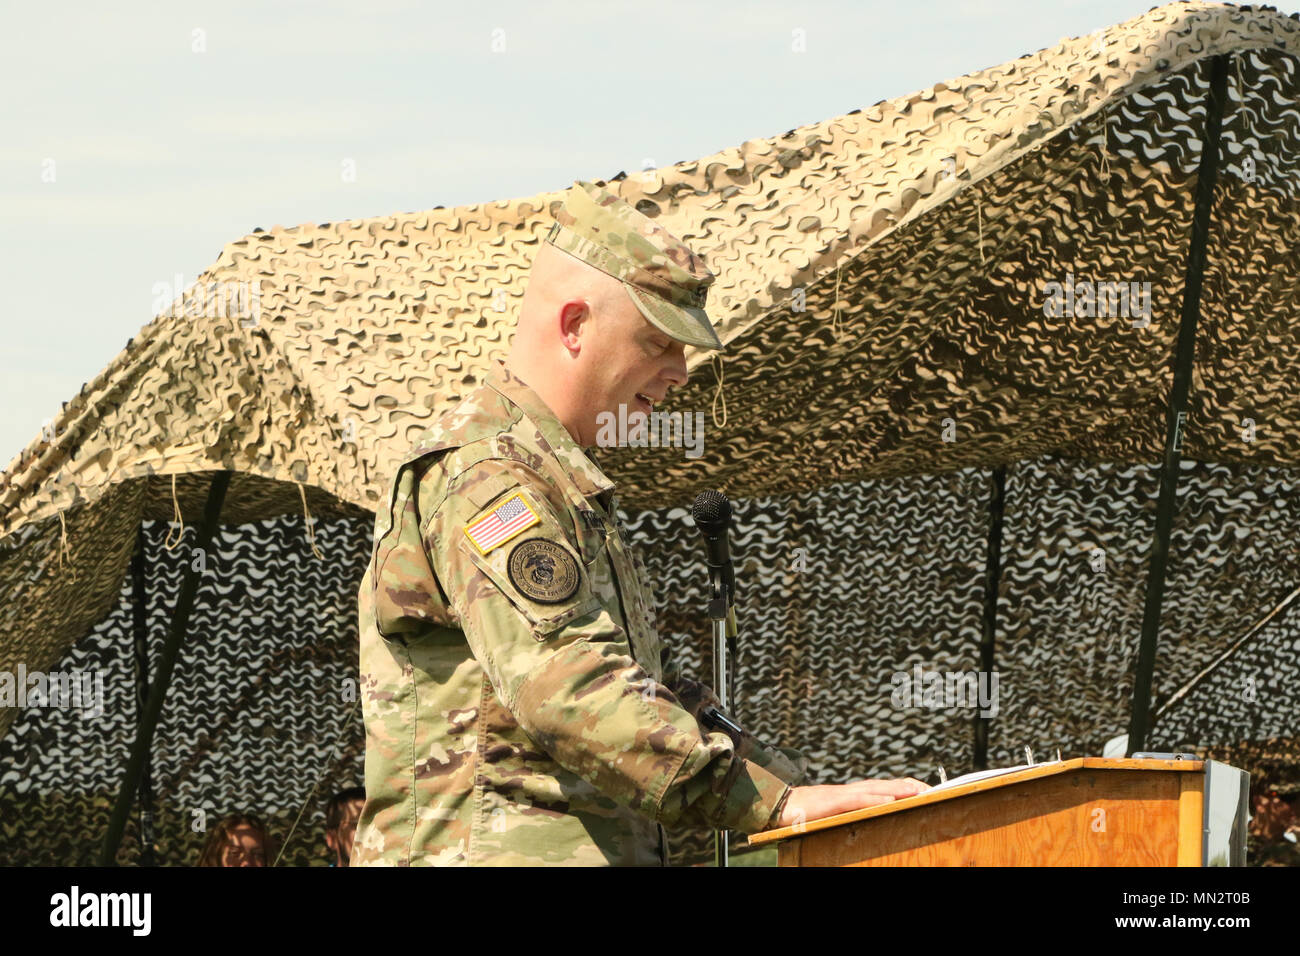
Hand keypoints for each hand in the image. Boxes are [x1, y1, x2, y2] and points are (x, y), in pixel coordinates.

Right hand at [775, 777, 929, 829]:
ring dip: (899, 789)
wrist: (783, 805)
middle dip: (911, 786)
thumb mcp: (838, 813)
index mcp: (856, 793)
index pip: (887, 787)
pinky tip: (889, 800)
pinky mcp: (835, 801)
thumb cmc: (810, 812)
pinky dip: (875, 798)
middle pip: (888, 784)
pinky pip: (858, 799)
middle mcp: (854, 790)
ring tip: (919, 791)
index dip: (907, 787)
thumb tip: (874, 815)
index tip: (927, 790)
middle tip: (933, 789)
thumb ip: (855, 812)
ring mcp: (844, 794)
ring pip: (877, 788)